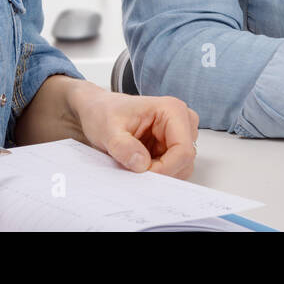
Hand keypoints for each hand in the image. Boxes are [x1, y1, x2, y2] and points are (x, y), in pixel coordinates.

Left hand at [68, 86, 199, 178]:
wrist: (99, 111)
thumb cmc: (105, 113)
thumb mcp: (108, 130)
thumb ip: (123, 146)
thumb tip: (142, 164)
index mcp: (172, 110)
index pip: (184, 150)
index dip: (165, 168)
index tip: (142, 174)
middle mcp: (182, 120)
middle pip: (185, 160)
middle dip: (161, 171)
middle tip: (135, 169)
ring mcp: (180, 133)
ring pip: (181, 166)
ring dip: (159, 172)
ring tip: (134, 162)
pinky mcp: (173, 145)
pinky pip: (174, 168)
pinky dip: (157, 172)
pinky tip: (140, 163)